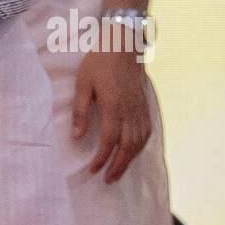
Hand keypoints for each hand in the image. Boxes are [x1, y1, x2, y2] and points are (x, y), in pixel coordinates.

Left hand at [71, 45, 152, 183]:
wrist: (123, 44)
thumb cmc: (99, 61)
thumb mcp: (83, 83)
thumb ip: (81, 111)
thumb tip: (77, 137)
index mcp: (114, 105)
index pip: (109, 140)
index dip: (102, 158)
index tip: (93, 170)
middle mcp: (130, 110)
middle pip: (128, 146)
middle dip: (118, 166)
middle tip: (107, 180)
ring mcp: (140, 108)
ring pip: (139, 141)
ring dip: (130, 160)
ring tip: (118, 172)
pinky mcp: (145, 105)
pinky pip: (147, 131)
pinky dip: (140, 146)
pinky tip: (133, 152)